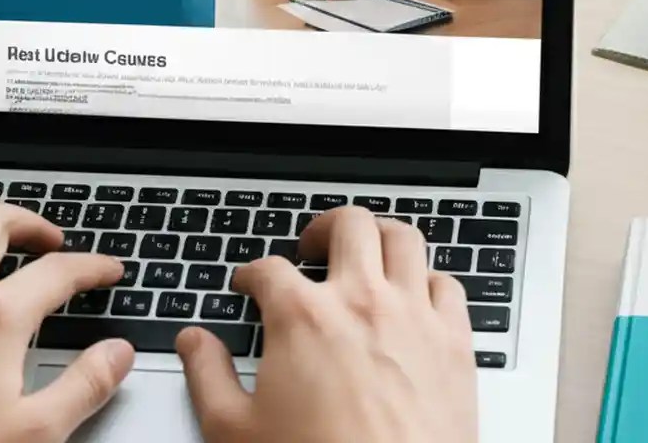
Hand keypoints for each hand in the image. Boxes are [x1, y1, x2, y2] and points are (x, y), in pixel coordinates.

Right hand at [176, 206, 477, 442]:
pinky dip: (428, 280)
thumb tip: (193, 343)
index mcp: (303, 318)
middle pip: (348, 225)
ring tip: (365, 252)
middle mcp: (362, 302)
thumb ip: (208, 376)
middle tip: (311, 248)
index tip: (250, 284)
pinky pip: (448, 284)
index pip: (269, 268)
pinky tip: (415, 296)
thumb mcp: (235, 432)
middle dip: (323, 228)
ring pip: (403, 238)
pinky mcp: (454, 341)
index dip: (252, 274)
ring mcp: (414, 316)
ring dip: (380, 237)